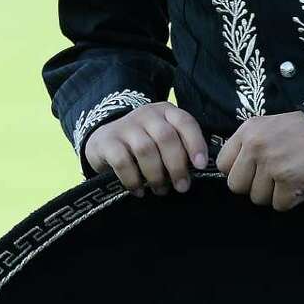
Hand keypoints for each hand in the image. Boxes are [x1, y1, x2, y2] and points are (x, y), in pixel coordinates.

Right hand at [85, 103, 207, 197]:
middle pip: (166, 137)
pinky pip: (122, 161)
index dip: (195, 143)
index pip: (185, 122)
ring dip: (156, 174)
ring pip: (145, 149)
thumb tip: (198, 171)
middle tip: (181, 187)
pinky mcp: (106, 142)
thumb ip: (180, 148)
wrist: (103, 141)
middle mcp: (145, 114)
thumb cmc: (143, 145)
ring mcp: (124, 126)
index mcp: (165, 112)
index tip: (200, 165)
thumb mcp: (163, 140)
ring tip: (160, 190)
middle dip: (176, 165)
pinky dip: (133, 179)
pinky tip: (138, 190)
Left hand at [216, 112, 303, 211]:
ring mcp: (270, 162)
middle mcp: (254, 145)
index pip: (222, 164)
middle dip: (255, 188)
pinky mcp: (288, 178)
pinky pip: (280, 204)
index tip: (254, 173)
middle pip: (236, 186)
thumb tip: (238, 173)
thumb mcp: (270, 126)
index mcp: (247, 131)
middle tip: (274, 181)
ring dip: (276, 195)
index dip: (238, 173)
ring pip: (258, 198)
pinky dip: (293, 200)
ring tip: (292, 181)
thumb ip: (250, 145)